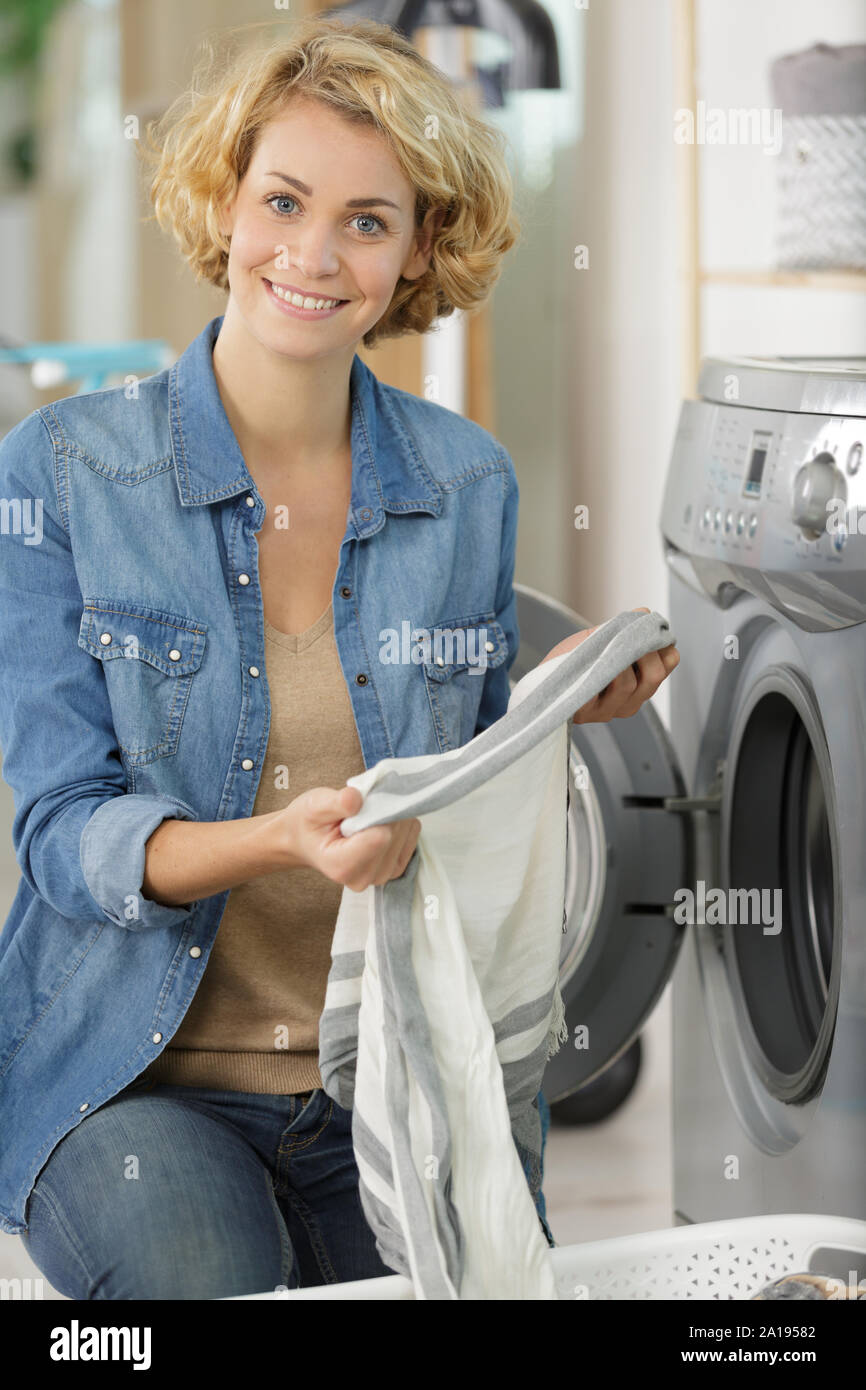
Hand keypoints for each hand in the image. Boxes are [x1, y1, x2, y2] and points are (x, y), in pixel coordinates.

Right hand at [270, 785, 420, 891]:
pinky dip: (401, 823)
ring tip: (368, 814)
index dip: (377, 810)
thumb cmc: (308, 823)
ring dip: (393, 816)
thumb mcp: (314, 805)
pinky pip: (412, 837)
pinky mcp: (395, 868)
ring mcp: (381, 876)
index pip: (380, 837)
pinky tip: (380, 820)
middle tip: (363, 805)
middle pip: (394, 835)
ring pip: (407, 834)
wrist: (305, 839)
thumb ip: (336, 803)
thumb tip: (356, 799)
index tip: (362, 799)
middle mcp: (364, 878)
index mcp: (342, 866)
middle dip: (384, 811)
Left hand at [538, 607, 679, 723]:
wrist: (538, 681)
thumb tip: (645, 613)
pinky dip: (601, 671)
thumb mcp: (597, 640)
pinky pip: (601, 690)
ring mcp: (608, 710)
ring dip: (617, 659)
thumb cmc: (569, 662)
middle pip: (655, 675)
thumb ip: (622, 628)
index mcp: (639, 685)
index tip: (645, 630)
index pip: (669, 662)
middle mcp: (629, 701)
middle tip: (626, 637)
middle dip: (642, 649)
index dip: (661, 642)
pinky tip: (593, 662)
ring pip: (630, 683)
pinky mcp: (586, 712)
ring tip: (603, 649)